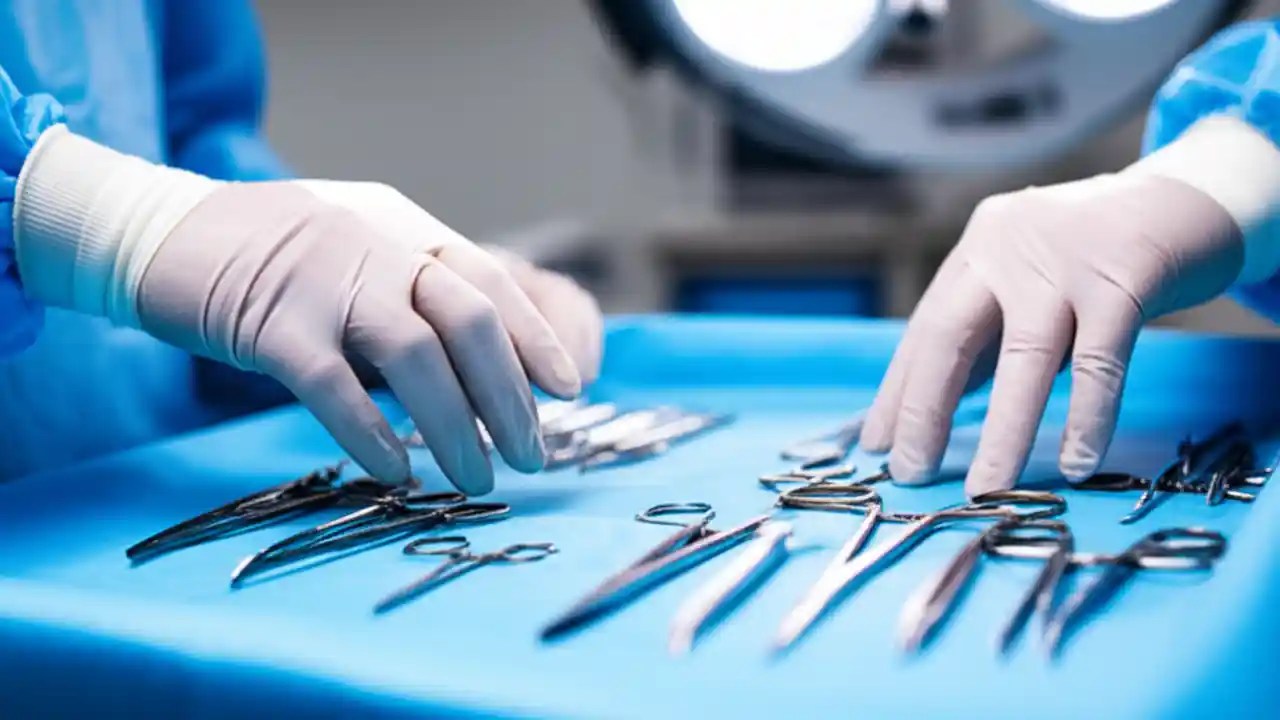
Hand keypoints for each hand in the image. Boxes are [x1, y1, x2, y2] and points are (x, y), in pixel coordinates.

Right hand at [138, 181, 583, 493]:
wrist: (158, 231)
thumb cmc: (263, 254)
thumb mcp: (352, 248)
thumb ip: (408, 290)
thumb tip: (474, 363)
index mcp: (400, 228)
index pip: (489, 280)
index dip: (533, 336)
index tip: (568, 388)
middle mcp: (374, 244)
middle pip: (469, 320)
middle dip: (511, 394)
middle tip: (534, 454)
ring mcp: (323, 280)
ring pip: (415, 356)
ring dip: (458, 425)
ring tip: (480, 478)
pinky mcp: (269, 323)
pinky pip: (334, 386)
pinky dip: (373, 433)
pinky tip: (397, 473)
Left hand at [860, 172, 1242, 495]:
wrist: (1197, 195)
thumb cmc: (1104, 255)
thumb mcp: (1034, 279)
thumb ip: (993, 330)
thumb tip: (939, 408)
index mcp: (980, 246)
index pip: (925, 327)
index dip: (898, 389)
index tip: (874, 442)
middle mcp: (1010, 245)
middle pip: (950, 336)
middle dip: (924, 411)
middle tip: (908, 472)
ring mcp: (1067, 258)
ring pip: (1026, 359)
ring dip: (1004, 433)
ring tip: (985, 490)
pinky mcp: (1127, 274)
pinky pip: (1101, 361)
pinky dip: (1087, 418)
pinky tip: (1075, 463)